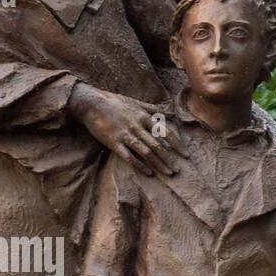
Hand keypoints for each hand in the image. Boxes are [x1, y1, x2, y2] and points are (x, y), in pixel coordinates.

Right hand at [68, 83, 186, 176]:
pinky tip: (148, 173)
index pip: (166, 132)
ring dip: (158, 164)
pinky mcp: (114, 142)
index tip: (184, 154)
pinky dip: (140, 165)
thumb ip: (153, 109)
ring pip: (146, 152)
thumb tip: (169, 113)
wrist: (91, 103)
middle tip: (177, 170)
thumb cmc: (114, 102)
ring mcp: (125, 134)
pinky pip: (129, 156)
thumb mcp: (136, 102)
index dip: (177, 144)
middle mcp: (137, 126)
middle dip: (169, 159)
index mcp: (144, 116)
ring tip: (167, 173)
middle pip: (158, 145)